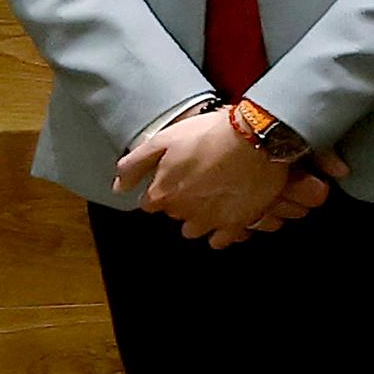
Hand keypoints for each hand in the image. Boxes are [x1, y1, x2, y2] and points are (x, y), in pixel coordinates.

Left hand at [120, 107, 322, 245]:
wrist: (255, 136)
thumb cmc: (211, 133)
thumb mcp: (164, 139)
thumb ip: (135, 165)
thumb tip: (118, 186)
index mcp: (162, 192)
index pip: (151, 202)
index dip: (162, 188)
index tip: (175, 176)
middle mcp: (183, 211)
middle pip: (174, 213)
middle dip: (182, 201)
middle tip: (198, 180)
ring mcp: (210, 220)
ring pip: (194, 229)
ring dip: (199, 217)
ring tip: (213, 198)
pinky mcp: (235, 224)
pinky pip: (221, 240)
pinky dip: (221, 232)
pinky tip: (227, 216)